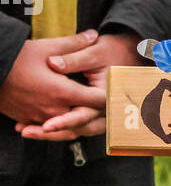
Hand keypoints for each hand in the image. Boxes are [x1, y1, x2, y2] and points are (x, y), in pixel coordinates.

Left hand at [15, 31, 142, 140]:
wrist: (129, 53)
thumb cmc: (113, 50)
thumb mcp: (95, 51)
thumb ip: (74, 58)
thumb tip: (53, 63)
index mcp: (108, 97)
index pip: (85, 114)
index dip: (64, 121)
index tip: (46, 126)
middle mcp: (107, 110)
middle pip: (79, 129)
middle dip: (52, 134)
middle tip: (28, 131)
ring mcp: (102, 114)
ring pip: (77, 131)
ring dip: (52, 134)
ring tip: (26, 130)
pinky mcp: (94, 113)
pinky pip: (77, 126)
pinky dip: (58, 127)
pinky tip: (35, 125)